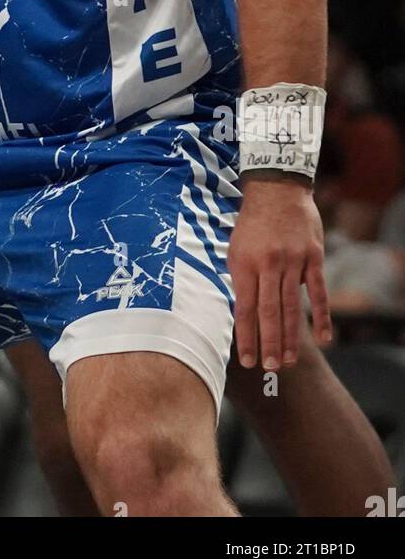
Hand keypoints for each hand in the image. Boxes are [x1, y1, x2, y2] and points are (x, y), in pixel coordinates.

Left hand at [229, 175, 330, 370]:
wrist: (276, 190)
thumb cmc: (251, 224)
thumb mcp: (235, 248)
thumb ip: (239, 279)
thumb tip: (240, 313)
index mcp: (245, 264)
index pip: (245, 308)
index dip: (246, 337)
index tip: (247, 361)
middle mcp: (268, 264)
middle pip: (269, 312)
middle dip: (269, 343)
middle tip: (270, 369)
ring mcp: (292, 261)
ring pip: (292, 306)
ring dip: (291, 337)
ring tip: (289, 361)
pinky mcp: (313, 258)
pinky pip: (318, 292)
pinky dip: (321, 317)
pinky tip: (324, 340)